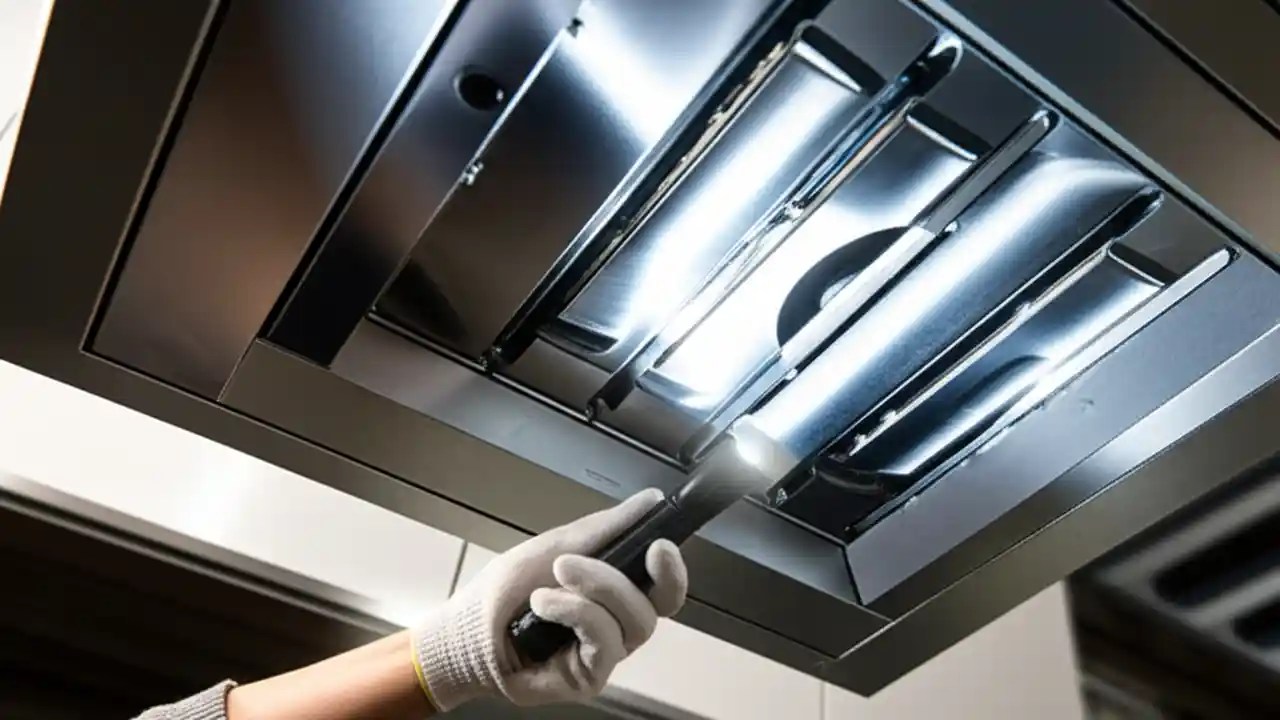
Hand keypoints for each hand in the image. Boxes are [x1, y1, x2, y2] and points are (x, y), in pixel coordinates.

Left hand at [412, 489, 687, 709]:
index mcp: (617, 592)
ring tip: (548, 583)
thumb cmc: (507, 591)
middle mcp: (618, 624)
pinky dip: (574, 613)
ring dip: (592, 591)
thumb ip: (607, 528)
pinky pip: (604, 642)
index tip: (659, 544)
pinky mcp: (589, 676)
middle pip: (657, 604)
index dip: (672, 567)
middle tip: (571, 562)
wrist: (467, 628)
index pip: (664, 585)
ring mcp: (606, 653)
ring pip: (634, 622)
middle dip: (615, 578)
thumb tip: (650, 501)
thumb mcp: (557, 545)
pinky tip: (543, 605)